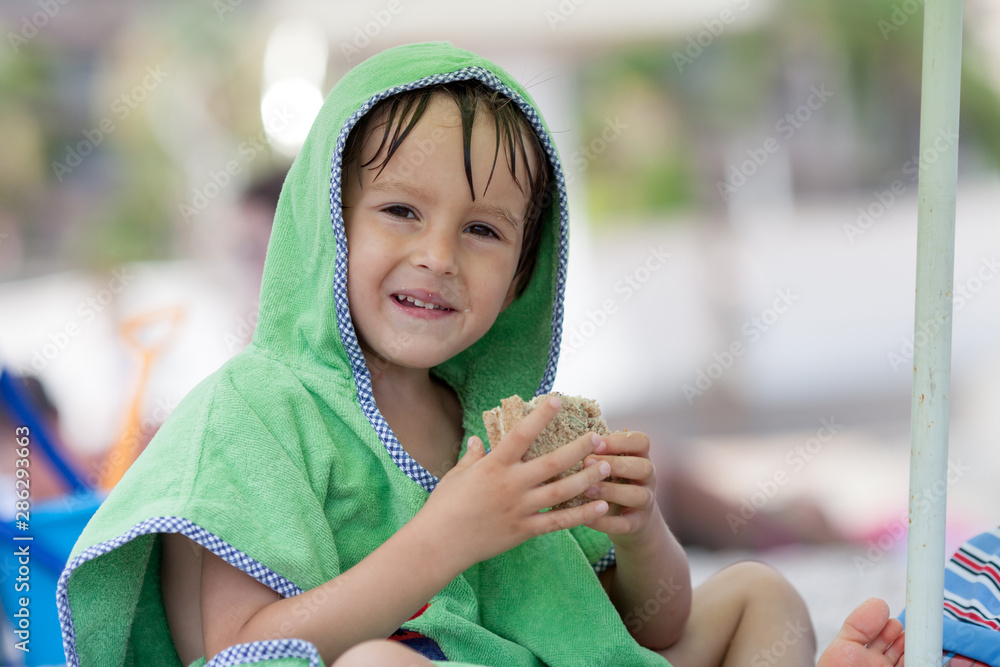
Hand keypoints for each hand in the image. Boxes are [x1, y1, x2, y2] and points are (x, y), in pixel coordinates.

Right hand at [415, 396, 612, 570]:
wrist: (438, 544)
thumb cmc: (443, 507)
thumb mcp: (456, 475)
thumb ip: (472, 457)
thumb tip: (477, 440)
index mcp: (494, 466)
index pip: (521, 434)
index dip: (540, 416)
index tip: (557, 400)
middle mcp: (511, 485)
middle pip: (552, 463)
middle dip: (578, 449)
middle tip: (598, 438)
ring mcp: (519, 509)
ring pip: (561, 492)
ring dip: (587, 479)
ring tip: (607, 468)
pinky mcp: (523, 530)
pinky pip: (558, 522)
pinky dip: (581, 515)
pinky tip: (600, 507)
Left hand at [580, 431, 661, 546]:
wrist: (630, 522)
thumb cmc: (612, 484)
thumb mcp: (610, 466)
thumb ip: (598, 453)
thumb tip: (567, 440)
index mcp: (640, 458)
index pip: (641, 442)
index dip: (620, 441)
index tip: (596, 443)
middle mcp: (648, 479)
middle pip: (643, 467)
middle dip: (615, 464)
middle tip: (587, 463)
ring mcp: (647, 503)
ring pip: (639, 495)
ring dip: (612, 491)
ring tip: (587, 489)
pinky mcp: (638, 525)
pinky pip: (625, 524)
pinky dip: (605, 522)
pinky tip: (585, 518)